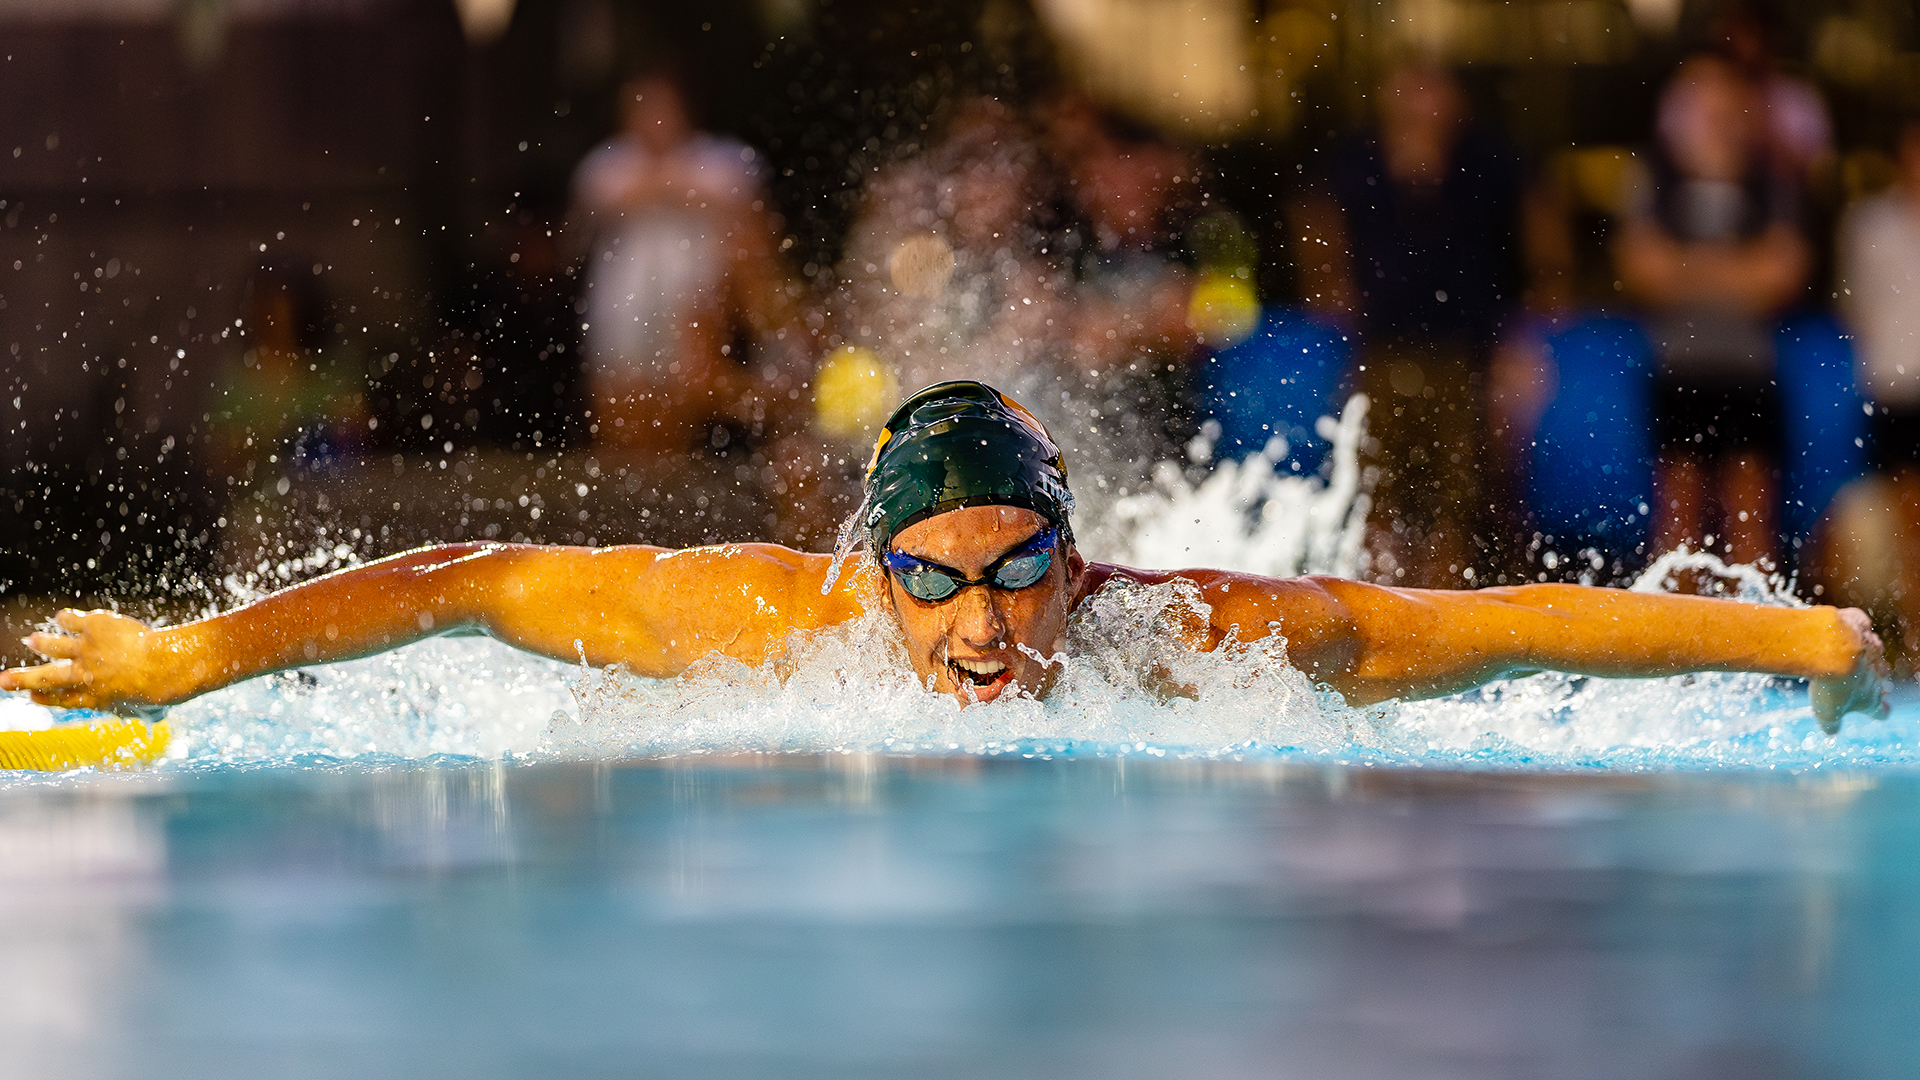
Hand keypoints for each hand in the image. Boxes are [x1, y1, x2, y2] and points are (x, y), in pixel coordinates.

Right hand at [0, 609, 174, 716]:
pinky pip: (70, 620)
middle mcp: (82, 675)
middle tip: (3, 681)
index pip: (62, 699)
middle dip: (22, 679)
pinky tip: (63, 617)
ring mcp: (85, 650)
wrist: (162, 666)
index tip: (33, 695)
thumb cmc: (160, 688)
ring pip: (54, 646)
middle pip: (46, 678)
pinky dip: (65, 618)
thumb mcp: (142, 707)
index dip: (45, 697)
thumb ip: (134, 708)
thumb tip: (146, 717)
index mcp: (94, 698)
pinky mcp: (92, 626)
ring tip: (33, 641)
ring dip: (42, 644)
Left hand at [1809, 607, 1889, 734]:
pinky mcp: (1858, 626)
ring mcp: (1869, 648)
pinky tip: (1848, 626)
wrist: (1832, 650)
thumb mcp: (1826, 713)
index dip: (1880, 712)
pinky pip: (1861, 625)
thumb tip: (1831, 733)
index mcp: (1869, 698)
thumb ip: (1831, 724)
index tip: (1882, 712)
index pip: (1880, 710)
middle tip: (1870, 682)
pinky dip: (1856, 626)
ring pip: (1873, 651)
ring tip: (1857, 656)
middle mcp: (1875, 673)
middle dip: (1875, 680)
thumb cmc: (1830, 685)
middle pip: (1879, 678)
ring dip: (1866, 654)